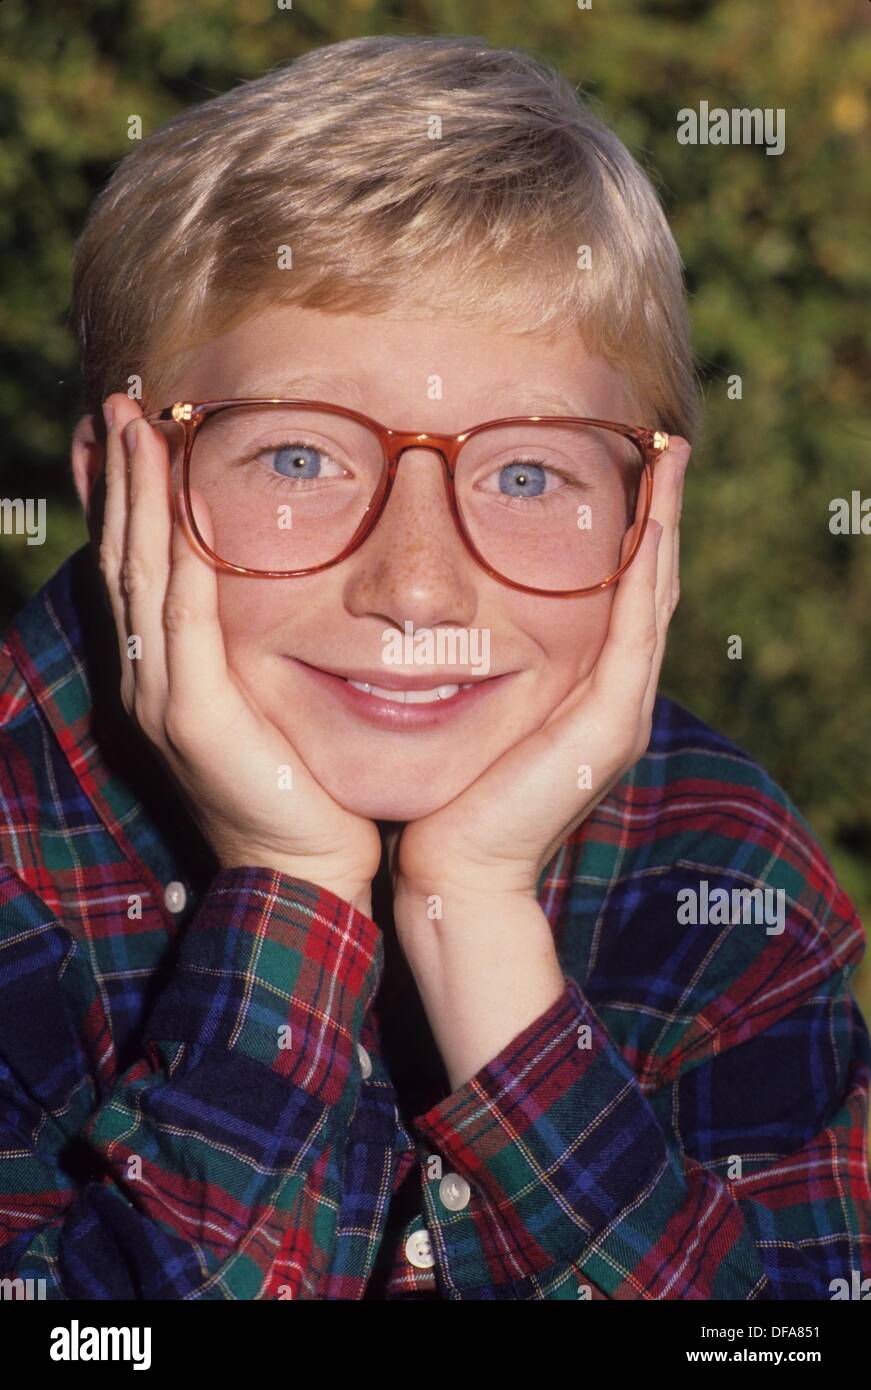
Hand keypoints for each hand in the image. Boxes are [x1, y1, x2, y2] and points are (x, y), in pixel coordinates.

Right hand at [97, 393, 381, 912]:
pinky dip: (173, 556)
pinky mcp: (193, 719)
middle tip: (115, 408)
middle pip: (124, 559)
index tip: (124, 438)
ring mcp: (161, 699)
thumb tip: (283, 594)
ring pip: (141, 576)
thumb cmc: (304, 790)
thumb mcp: (271, 706)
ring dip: (135, 498)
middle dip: (118, 480)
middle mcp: (149, 680)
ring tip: (133, 429)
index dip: (125, 503)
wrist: (303, 872)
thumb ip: (259, 651)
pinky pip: (180, 620)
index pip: (137, 571)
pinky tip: (175, 504)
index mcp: (166, 675)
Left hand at [395, 437, 689, 908]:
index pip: (619, 594)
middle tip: (665, 447)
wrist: (456, 870)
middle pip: (650, 586)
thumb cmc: (446, 797)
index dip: (630, 531)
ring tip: (669, 463)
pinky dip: (645, 576)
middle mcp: (614, 696)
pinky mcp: (609, 724)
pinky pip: (635, 633)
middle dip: (660, 513)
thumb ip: (466, 665)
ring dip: (665, 527)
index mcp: (585, 692)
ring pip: (654, 598)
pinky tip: (647, 525)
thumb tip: (425, 615)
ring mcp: (619, 710)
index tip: (627, 470)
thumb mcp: (462, 711)